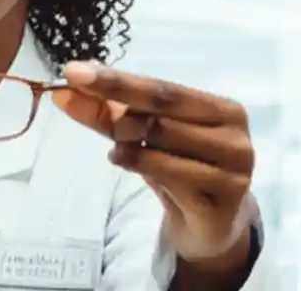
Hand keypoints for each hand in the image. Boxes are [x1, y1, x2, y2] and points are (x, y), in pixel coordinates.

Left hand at [53, 62, 255, 269]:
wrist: (210, 227)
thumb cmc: (179, 170)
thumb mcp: (144, 137)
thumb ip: (108, 113)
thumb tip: (66, 91)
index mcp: (223, 109)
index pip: (164, 88)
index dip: (118, 80)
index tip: (75, 72)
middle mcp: (235, 136)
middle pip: (163, 112)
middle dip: (118, 107)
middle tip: (86, 106)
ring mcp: (232, 171)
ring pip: (161, 143)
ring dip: (126, 142)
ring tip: (118, 150)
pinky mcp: (221, 202)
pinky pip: (168, 175)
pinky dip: (136, 164)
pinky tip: (124, 161)